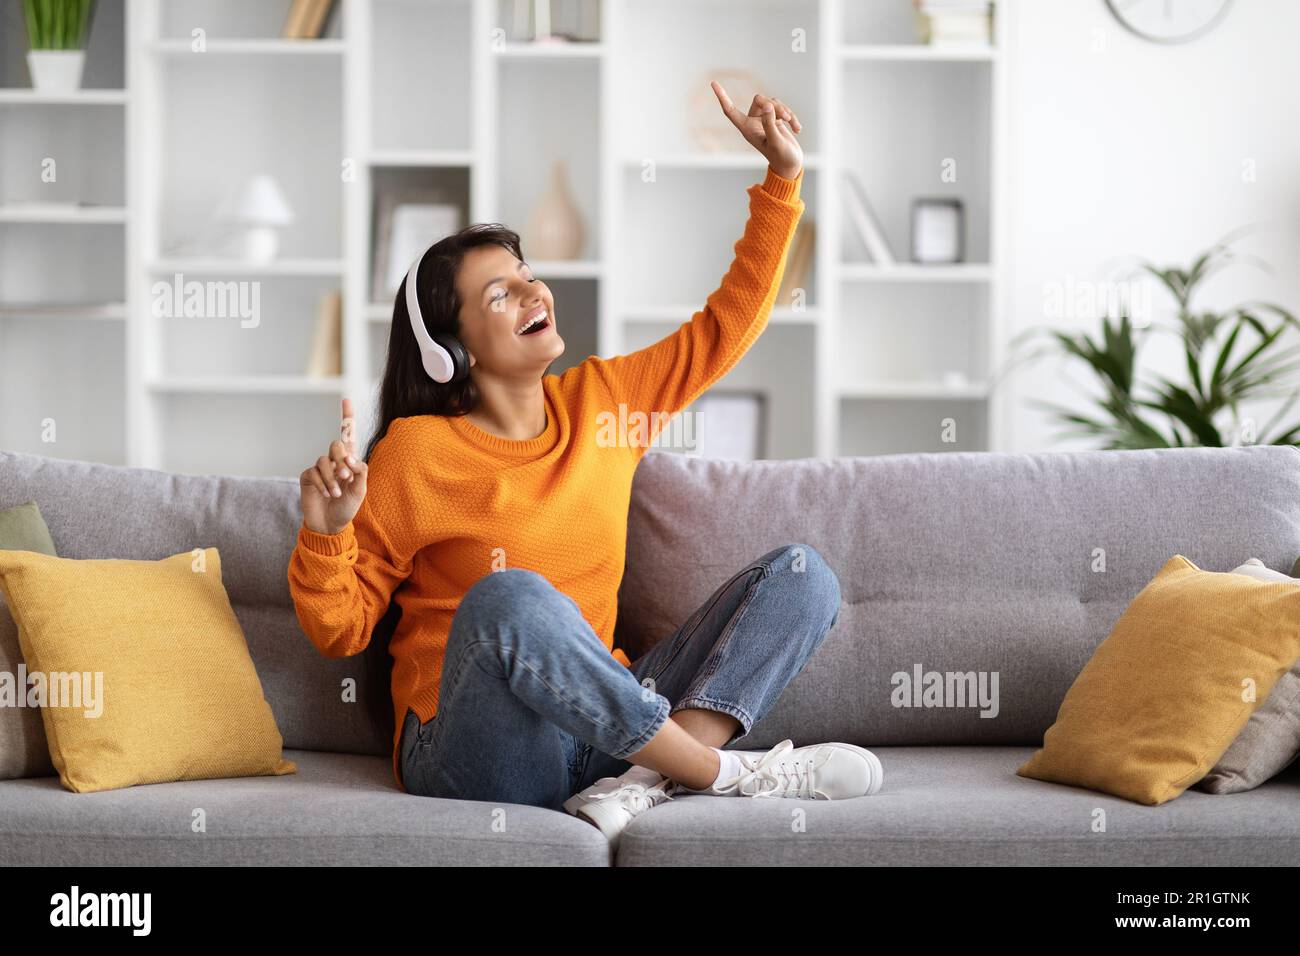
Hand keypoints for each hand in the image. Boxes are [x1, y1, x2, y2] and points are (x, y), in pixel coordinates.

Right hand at [299, 397, 367, 535]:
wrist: (330, 525)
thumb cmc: (347, 507)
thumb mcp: (360, 490)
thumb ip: (360, 471)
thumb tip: (352, 458)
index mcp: (349, 461)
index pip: (348, 436)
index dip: (347, 417)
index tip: (346, 400)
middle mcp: (334, 461)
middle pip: (336, 445)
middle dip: (342, 460)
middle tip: (346, 477)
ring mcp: (320, 468)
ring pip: (325, 461)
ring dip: (332, 478)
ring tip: (337, 493)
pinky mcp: (307, 476)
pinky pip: (314, 472)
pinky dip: (322, 484)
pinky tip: (326, 495)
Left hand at [710, 81, 802, 180]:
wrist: (791, 164)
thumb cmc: (781, 157)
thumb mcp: (776, 142)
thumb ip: (770, 124)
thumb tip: (768, 106)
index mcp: (747, 129)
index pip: (730, 111)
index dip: (722, 97)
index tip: (713, 83)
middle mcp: (753, 123)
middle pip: (759, 100)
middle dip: (774, 105)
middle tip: (785, 118)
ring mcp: (764, 120)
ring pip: (772, 102)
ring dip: (785, 111)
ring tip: (794, 127)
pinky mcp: (775, 118)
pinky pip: (782, 107)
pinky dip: (791, 116)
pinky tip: (797, 129)